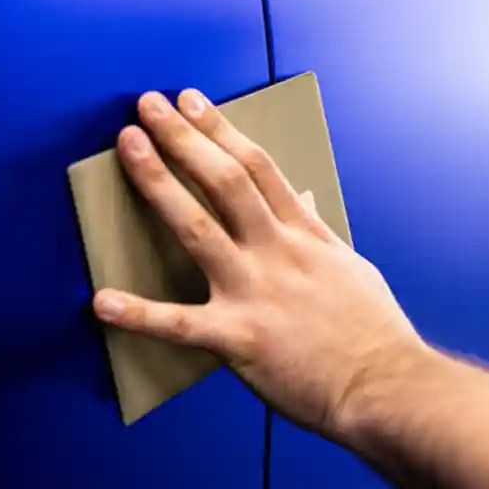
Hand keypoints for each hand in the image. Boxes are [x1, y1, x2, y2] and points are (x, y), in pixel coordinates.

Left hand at [92, 89, 428, 436]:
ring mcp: (256, 292)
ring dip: (158, 183)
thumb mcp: (350, 268)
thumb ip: (316, 238)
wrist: (386, 387)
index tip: (192, 102)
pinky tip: (102, 301)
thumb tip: (300, 211)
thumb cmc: (374, 333)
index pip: (258, 166)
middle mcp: (277, 252)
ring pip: (197, 227)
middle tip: (149, 106)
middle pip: (225, 180)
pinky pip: (180, 325)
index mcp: (304, 235)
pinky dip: (139, 315)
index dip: (220, 129)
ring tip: (129, 148)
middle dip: (184, 138)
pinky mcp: (239, 339)